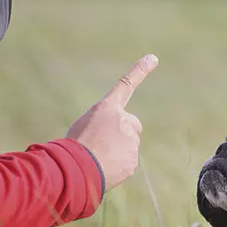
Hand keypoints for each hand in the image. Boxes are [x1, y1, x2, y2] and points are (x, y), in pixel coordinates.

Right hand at [66, 54, 158, 191]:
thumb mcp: (82, 127)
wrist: (75, 168)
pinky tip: (104, 168)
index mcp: (106, 109)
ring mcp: (130, 141)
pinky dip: (118, 166)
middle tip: (105, 144)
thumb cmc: (73, 146)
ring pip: (129, 146)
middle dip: (125, 133)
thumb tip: (113, 142)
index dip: (140, 71)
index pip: (125, 85)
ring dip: (117, 151)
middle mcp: (123, 121)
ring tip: (98, 158)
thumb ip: (103, 126)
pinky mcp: (132, 160)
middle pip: (133, 125)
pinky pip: (127, 162)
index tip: (153, 58)